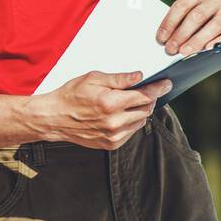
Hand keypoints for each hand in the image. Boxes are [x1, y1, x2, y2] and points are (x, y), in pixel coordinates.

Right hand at [25, 71, 172, 150]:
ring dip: (140, 111)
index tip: (166, 84)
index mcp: (110, 103)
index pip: (144, 95)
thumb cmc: (71, 95)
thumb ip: (119, 79)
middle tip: (145, 90)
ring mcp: (113, 135)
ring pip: (141, 121)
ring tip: (128, 102)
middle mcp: (114, 122)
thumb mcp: (93, 78)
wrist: (54, 118)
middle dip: (149, 98)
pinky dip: (130, 122)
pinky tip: (119, 115)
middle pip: (146, 109)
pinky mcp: (111, 144)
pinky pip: (131, 131)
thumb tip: (139, 76)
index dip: (158, 88)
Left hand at [155, 0, 220, 56]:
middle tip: (170, 49)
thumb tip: (166, 40)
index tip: (160, 39)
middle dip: (181, 34)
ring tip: (184, 52)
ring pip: (213, 26)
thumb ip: (180, 19)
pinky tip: (207, 50)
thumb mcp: (192, 6)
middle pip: (197, 16)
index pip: (182, 6)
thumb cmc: (203, 9)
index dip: (169, 23)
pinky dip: (218, 42)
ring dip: (197, 41)